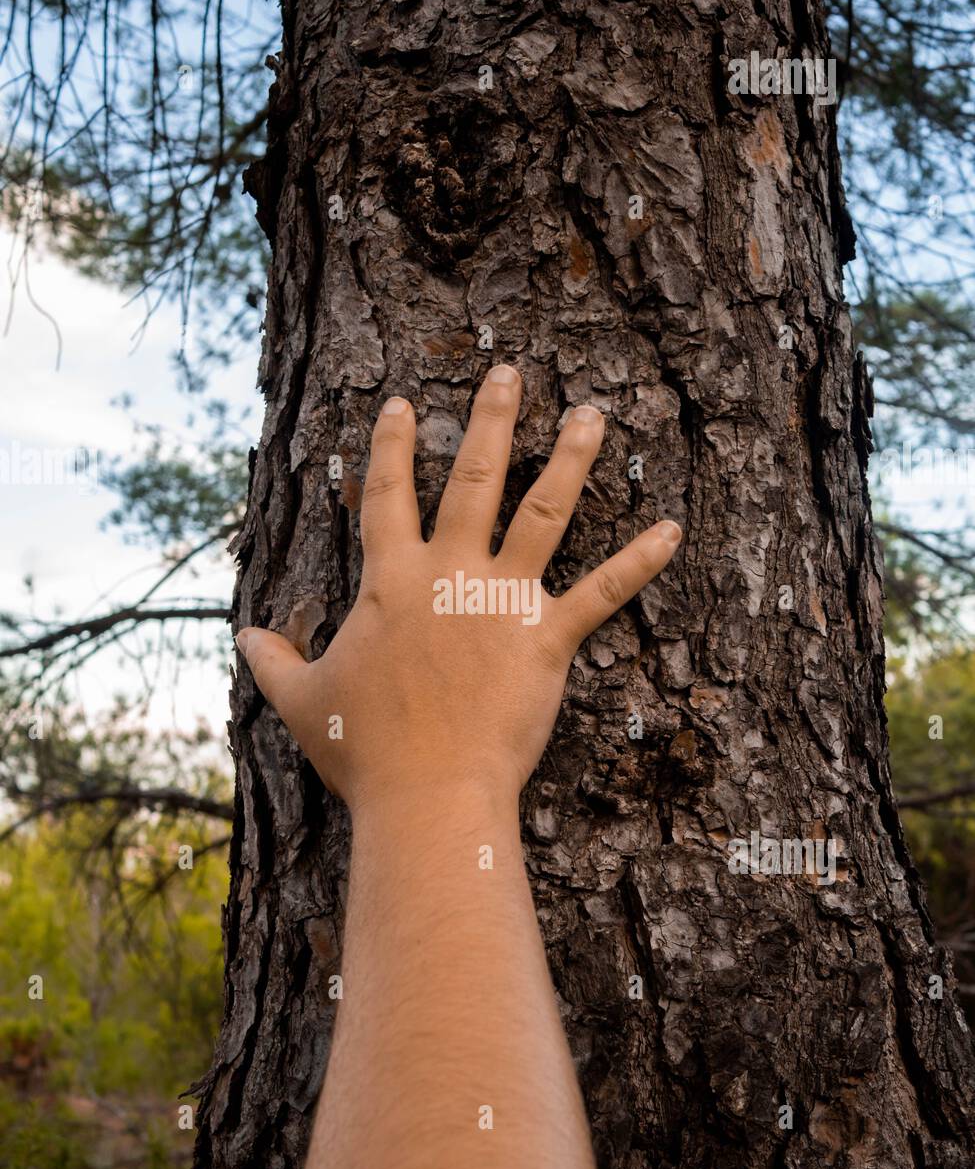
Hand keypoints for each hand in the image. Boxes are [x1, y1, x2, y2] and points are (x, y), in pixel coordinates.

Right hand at [235, 365, 680, 813]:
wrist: (427, 794)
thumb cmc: (363, 750)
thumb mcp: (301, 702)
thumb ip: (273, 662)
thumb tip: (242, 638)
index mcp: (393, 583)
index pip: (388, 497)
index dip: (392, 448)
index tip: (403, 405)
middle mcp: (451, 574)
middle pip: (474, 480)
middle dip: (492, 421)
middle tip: (509, 374)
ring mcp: (504, 601)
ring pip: (544, 512)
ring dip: (570, 460)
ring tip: (593, 416)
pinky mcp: (548, 638)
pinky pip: (603, 592)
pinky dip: (640, 561)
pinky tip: (672, 530)